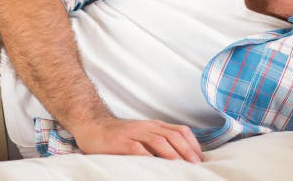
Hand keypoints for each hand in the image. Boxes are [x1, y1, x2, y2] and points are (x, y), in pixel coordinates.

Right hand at [71, 116, 202, 162]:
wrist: (91, 125)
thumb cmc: (118, 135)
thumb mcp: (141, 134)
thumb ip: (157, 141)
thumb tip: (178, 157)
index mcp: (154, 126)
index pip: (180, 130)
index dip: (193, 144)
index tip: (200, 159)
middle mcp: (147, 127)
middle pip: (173, 136)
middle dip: (187, 151)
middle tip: (197, 166)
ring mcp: (134, 134)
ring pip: (159, 141)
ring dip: (174, 155)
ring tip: (183, 167)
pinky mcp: (121, 142)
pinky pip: (138, 149)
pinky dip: (149, 158)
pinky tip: (156, 167)